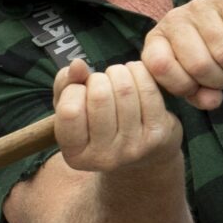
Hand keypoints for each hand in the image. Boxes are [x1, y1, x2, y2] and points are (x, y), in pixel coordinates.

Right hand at [51, 59, 182, 172]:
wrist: (142, 155)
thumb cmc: (98, 125)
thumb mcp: (73, 110)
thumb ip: (65, 85)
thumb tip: (77, 64)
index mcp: (75, 155)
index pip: (69, 110)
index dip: (74, 89)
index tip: (80, 91)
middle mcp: (104, 157)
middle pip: (99, 96)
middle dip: (98, 78)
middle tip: (101, 82)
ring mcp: (133, 147)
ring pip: (125, 89)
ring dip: (119, 72)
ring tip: (117, 77)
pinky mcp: (158, 134)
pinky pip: (148, 90)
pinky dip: (139, 72)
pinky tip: (135, 75)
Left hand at [141, 0, 222, 110]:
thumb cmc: (214, 49)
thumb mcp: (197, 76)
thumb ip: (198, 94)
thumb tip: (212, 101)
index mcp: (157, 40)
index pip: (160, 67)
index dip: (183, 86)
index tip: (197, 86)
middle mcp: (175, 19)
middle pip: (198, 65)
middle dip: (218, 80)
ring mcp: (201, 6)